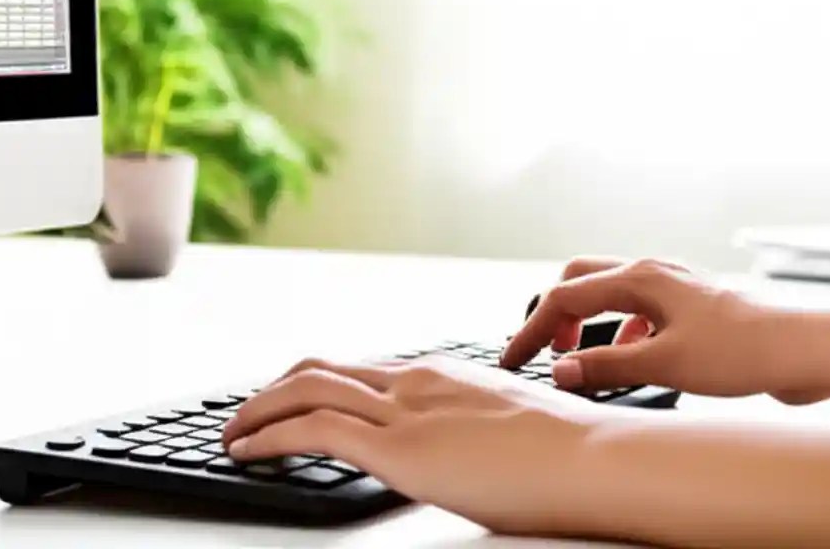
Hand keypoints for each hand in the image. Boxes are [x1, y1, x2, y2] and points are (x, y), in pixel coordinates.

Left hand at [221, 355, 612, 534]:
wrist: (597, 459)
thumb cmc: (571, 452)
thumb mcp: (508, 429)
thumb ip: (471, 432)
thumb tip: (464, 452)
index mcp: (441, 375)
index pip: (359, 372)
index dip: (312, 384)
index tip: (288, 400)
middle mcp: (414, 380)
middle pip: (320, 370)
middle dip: (273, 391)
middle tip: (247, 413)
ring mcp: (405, 409)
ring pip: (304, 390)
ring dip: (257, 411)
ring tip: (232, 434)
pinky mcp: (399, 447)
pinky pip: (311, 430)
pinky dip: (268, 436)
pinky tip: (247, 451)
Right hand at [502, 257, 820, 401]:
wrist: (805, 350)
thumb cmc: (743, 350)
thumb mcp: (664, 365)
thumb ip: (605, 367)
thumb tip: (560, 370)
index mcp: (641, 278)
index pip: (566, 299)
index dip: (533, 330)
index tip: (513, 358)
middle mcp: (655, 272)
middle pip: (582, 279)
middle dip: (555, 313)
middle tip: (543, 349)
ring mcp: (675, 286)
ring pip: (612, 291)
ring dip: (587, 320)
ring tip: (579, 356)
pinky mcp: (693, 305)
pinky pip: (640, 307)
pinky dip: (620, 329)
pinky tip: (631, 355)